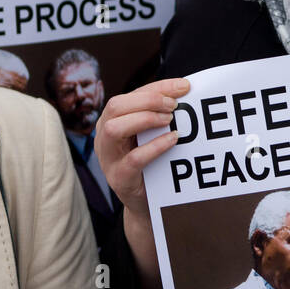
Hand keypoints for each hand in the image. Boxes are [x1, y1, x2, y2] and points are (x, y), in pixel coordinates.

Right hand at [94, 77, 187, 228]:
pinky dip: (154, 146)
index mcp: (111, 121)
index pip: (129, 95)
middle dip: (147, 100)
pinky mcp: (119, 179)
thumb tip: (185, 91)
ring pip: (114, 129)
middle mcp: (104, 137)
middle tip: (174, 105)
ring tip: (170, 120)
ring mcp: (108, 159)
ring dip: (144, 119)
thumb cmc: (151, 163)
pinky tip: (172, 139)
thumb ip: (159, 115)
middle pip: (115, 106)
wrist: (146, 203)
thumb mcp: (150, 135)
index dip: (157, 87)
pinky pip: (133, 159)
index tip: (184, 85)